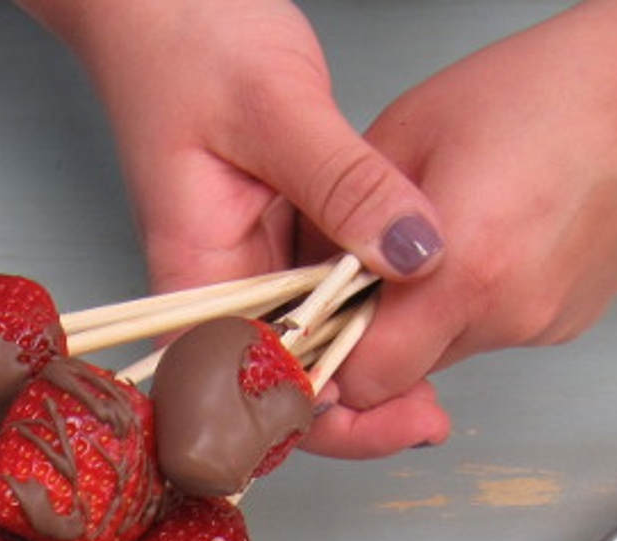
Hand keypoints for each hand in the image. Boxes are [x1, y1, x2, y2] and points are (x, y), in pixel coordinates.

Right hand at [18, 0, 451, 456]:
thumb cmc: (184, 41)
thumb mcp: (276, 107)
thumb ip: (347, 184)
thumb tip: (416, 254)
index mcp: (193, 274)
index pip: (241, 387)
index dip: (313, 422)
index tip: (390, 419)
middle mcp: (218, 284)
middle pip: (279, 382)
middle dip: (354, 409)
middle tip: (430, 418)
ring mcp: (250, 263)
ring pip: (310, 341)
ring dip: (369, 363)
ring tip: (432, 391)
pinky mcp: (279, 235)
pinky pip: (326, 290)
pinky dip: (370, 306)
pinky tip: (417, 311)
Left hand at [318, 0, 616, 452]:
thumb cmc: (544, 87)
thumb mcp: (406, 133)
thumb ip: (341, 219)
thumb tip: (299, 277)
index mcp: (460, 274)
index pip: (361, 382)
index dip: (325, 362)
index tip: (306, 332)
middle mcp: (507, 316)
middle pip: (399, 376)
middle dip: (367, 339)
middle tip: (356, 280)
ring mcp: (545, 324)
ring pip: (444, 354)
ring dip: (421, 318)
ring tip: (435, 240)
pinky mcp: (572, 319)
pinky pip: (492, 332)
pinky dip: (471, 304)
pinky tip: (490, 238)